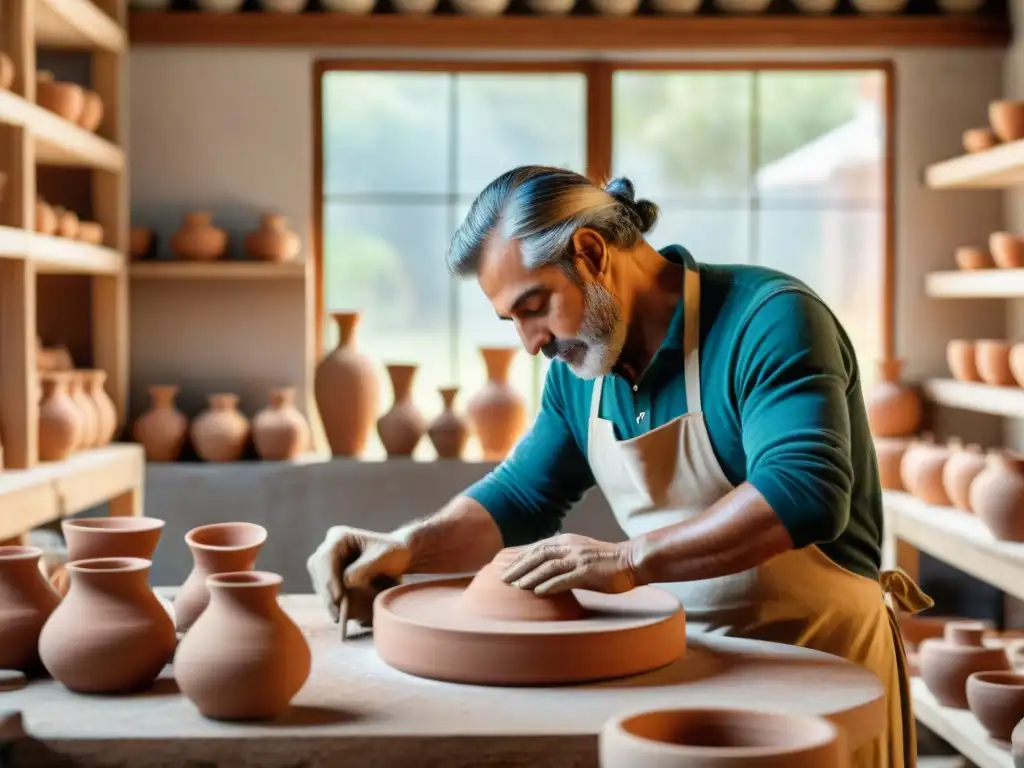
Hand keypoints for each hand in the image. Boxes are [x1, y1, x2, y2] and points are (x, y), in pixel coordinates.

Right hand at [306, 525, 412, 624]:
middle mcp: (330, 547)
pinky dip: (331, 600)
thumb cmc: (394, 551)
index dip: (329, 578)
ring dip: (327, 598)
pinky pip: (326, 588)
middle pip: (317, 569)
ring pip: (319, 580)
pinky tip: (339, 611)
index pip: (326, 558)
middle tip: (336, 613)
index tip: (338, 597)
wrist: (400, 554)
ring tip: (338, 616)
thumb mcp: (383, 557)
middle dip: (326, 591)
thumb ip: (365, 568)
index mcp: (340, 537)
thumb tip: (346, 581)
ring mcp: (329, 561)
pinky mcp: (332, 573)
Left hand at [500, 533, 638, 595]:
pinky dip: (550, 585)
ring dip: (530, 576)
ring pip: (548, 566)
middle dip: (518, 566)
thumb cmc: (605, 561)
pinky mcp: (588, 571)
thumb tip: (541, 570)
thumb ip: (562, 558)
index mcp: (566, 540)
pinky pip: (565, 578)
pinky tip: (538, 592)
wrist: (632, 560)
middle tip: (502, 578)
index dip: (518, 557)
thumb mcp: (580, 553)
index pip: (536, 548)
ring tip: (516, 586)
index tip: (504, 567)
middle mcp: (570, 546)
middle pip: (537, 555)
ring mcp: (579, 558)